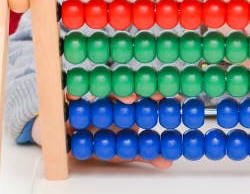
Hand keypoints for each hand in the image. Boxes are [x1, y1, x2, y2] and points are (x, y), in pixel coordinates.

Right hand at [32, 93, 170, 168]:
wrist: (71, 142)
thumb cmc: (101, 141)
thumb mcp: (124, 150)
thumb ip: (145, 153)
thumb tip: (167, 160)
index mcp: (126, 106)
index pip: (146, 96)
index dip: (162, 96)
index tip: (178, 99)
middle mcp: (111, 98)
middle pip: (129, 88)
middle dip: (146, 90)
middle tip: (159, 96)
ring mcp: (93, 98)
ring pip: (105, 89)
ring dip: (118, 92)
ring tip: (130, 99)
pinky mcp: (71, 101)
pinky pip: (71, 96)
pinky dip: (74, 95)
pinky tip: (78, 96)